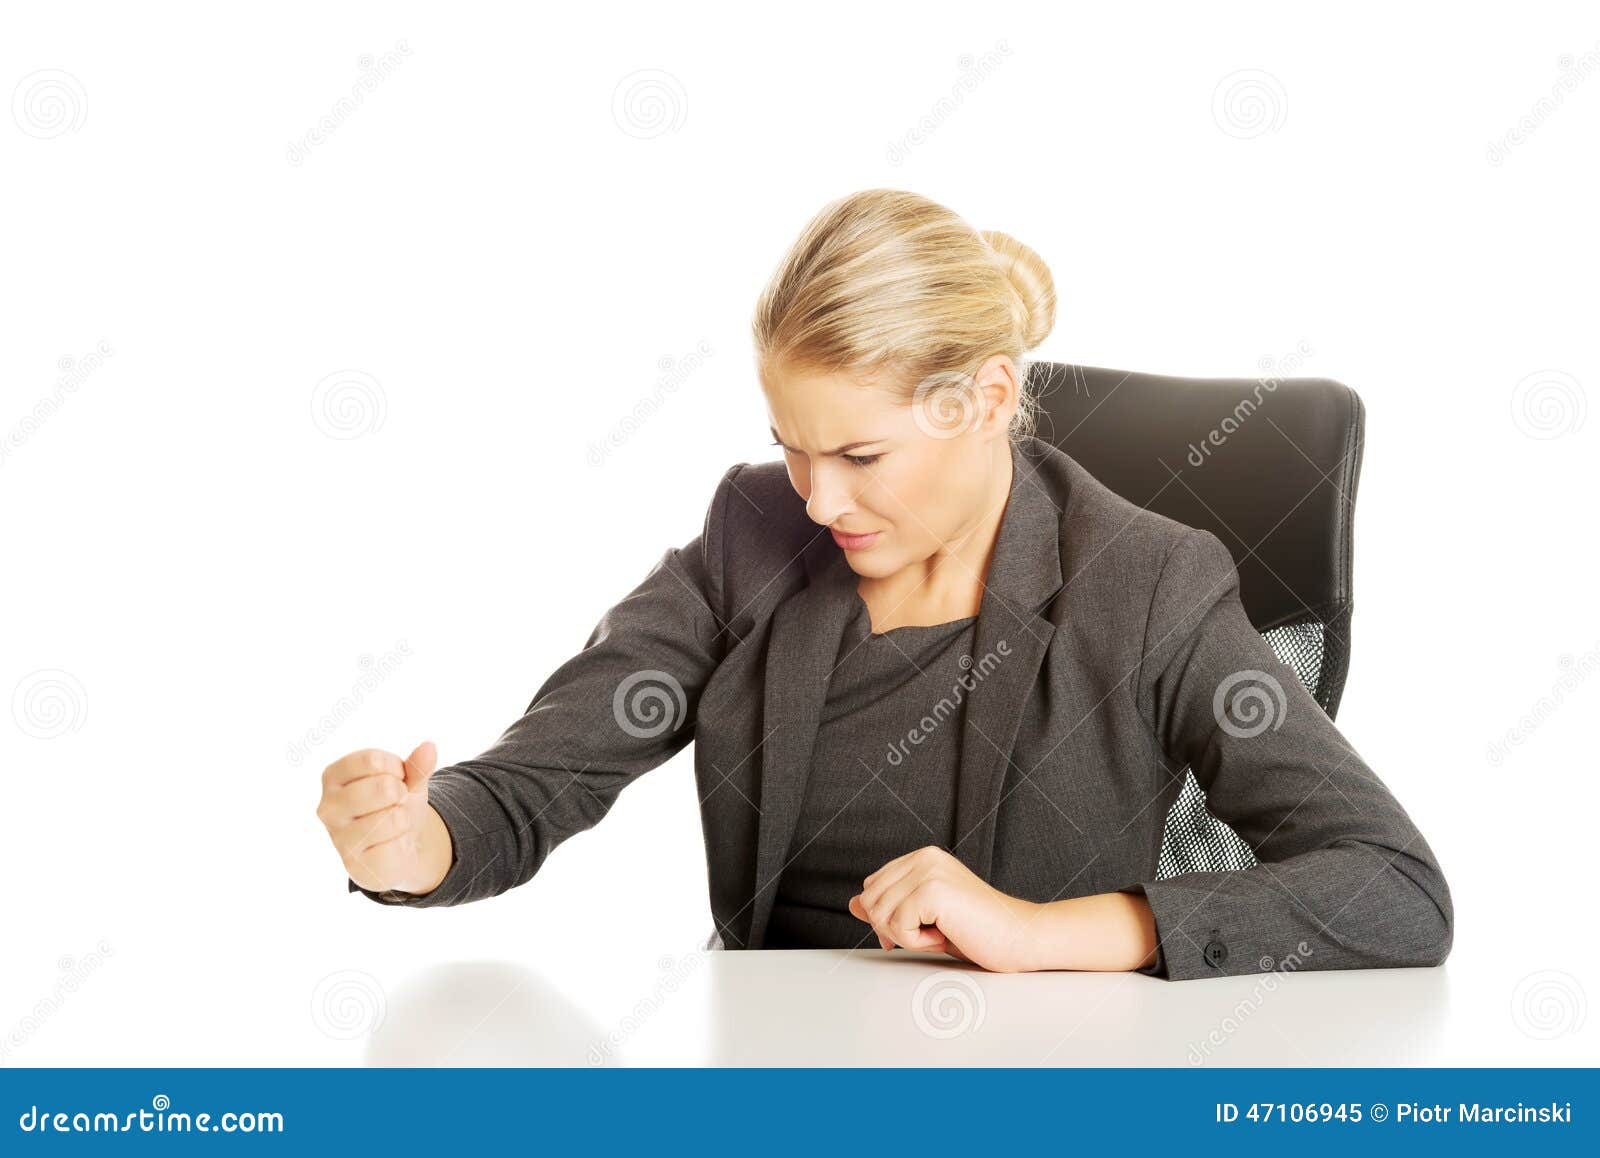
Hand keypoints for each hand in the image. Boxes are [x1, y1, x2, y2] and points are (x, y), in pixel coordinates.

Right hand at [316, 741, 446, 894]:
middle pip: (383, 787)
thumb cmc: (395, 806)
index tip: (396, 778)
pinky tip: (391, 846)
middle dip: (401, 794)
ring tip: (393, 826)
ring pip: (392, 818)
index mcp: (333, 777)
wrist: (398, 848)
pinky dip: (403, 844)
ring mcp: (338, 838)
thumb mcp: (408, 781)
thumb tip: (429, 747)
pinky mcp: (353, 865)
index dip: (397, 768)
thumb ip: (417, 766)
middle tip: (396, 803)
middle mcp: (328, 807)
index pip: (372, 760)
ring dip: (403, 821)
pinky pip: (396, 846)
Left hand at [848, 845, 1041, 972]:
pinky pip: (896, 926)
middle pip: (870, 901)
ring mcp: (928, 871)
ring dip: (907, 936)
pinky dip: (917, 942)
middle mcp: (923, 857)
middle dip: (894, 928)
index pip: (872, 888)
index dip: (886, 917)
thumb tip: (854, 904)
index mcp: (922, 857)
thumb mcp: (925, 918)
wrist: (1020, 938)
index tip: (916, 931)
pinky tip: (946, 934)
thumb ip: (889, 907)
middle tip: (932, 933)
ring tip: (942, 931)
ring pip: (880, 915)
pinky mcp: (932, 890)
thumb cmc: (978, 931)